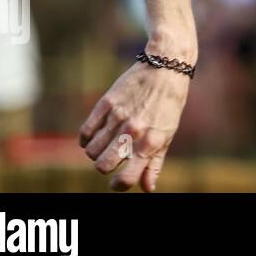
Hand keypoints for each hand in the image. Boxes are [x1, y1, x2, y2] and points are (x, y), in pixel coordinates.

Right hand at [78, 60, 189, 191]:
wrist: (166, 67)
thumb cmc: (169, 104)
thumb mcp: (168, 134)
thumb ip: (155, 163)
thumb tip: (147, 188)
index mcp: (150, 142)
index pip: (126, 178)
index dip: (119, 185)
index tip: (118, 181)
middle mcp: (133, 132)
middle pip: (102, 165)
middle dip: (105, 166)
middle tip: (112, 158)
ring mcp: (117, 117)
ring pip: (91, 150)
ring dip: (96, 152)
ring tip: (107, 143)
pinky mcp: (106, 104)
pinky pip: (85, 132)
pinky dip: (87, 138)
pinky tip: (97, 134)